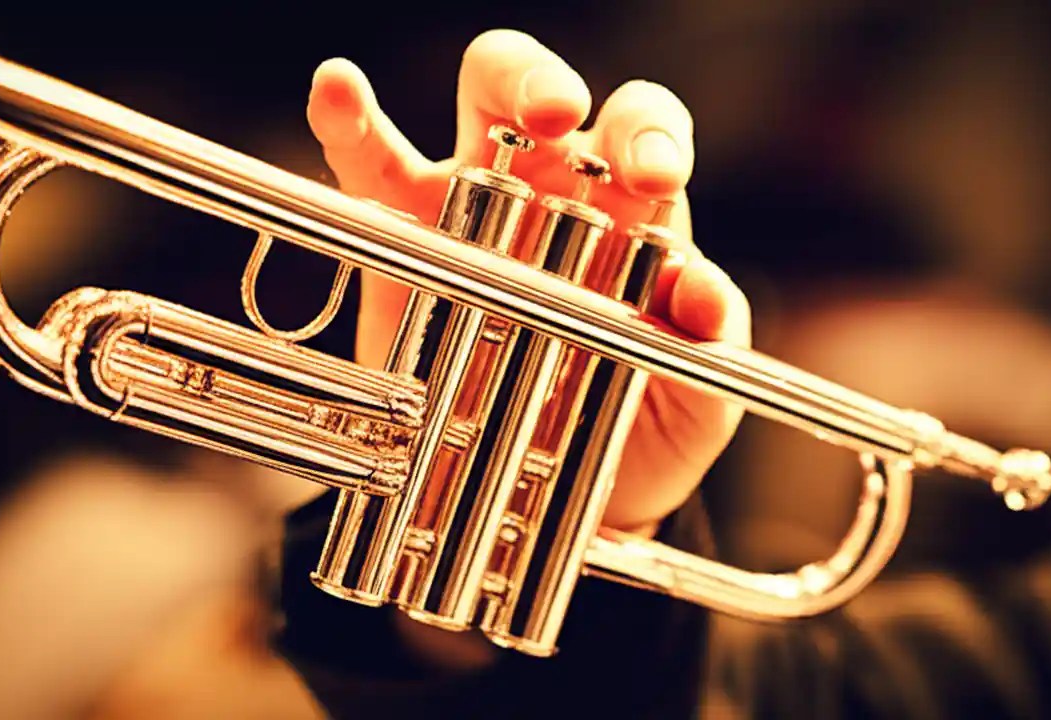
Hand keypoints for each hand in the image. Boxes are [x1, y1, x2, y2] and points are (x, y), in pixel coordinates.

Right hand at [306, 29, 749, 537]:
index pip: (643, 134)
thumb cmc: (638, 436)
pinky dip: (349, 123)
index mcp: (628, 215)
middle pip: (551, 96)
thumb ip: (712, 343)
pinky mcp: (399, 237)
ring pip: (478, 106)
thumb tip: (706, 291)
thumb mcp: (696, 403)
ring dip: (495, 87)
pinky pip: (369, 165)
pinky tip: (338, 89)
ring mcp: (474, 206)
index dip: (649, 134)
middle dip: (556, 88)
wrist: (556, 505)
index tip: (650, 174)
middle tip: (563, 118)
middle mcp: (555, 193)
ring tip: (510, 108)